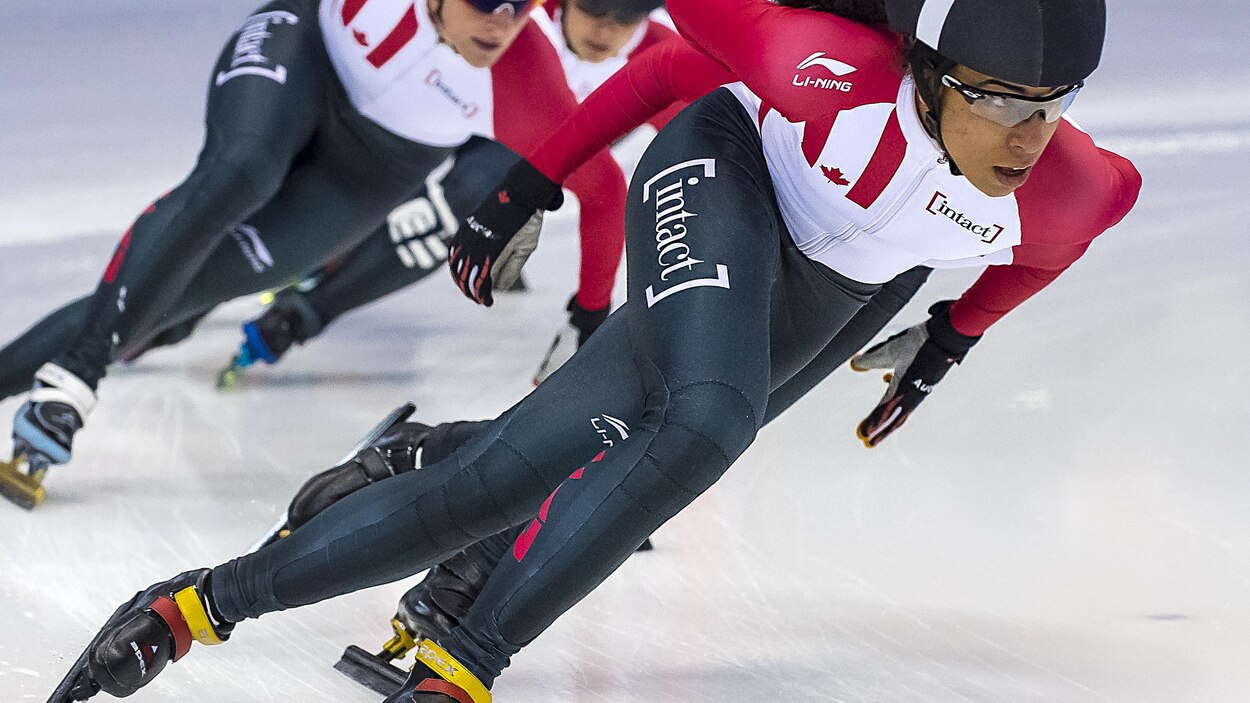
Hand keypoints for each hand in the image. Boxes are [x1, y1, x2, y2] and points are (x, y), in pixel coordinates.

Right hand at [448, 158, 562, 305]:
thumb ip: (511, 270)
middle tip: (478, 299)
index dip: (482, 296)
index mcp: (491, 252)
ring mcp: (468, 234)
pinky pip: (453, 248)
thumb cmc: (527, 222)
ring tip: (468, 287)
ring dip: (460, 278)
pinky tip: (460, 269)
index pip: (480, 282)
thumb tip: (499, 289)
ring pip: (456, 264)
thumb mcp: (525, 249)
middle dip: (470, 290)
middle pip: (465, 276)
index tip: (488, 302)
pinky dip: (454, 262)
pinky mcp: (465, 226)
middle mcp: (475, 244)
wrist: (520, 192)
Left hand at [850, 301, 979, 446]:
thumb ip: (868, 361)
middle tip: (871, 442)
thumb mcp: (887, 352)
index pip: (883, 412)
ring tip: (880, 426)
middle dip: (882, 431)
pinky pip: (911, 400)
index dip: (873, 423)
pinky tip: (890, 387)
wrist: (946, 338)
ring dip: (890, 420)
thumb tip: (855, 365)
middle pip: (895, 419)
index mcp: (901, 391)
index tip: (864, 433)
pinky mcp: (927, 383)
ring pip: (904, 411)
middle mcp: (912, 395)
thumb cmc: (919, 346)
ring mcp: (922, 391)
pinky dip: (900, 403)